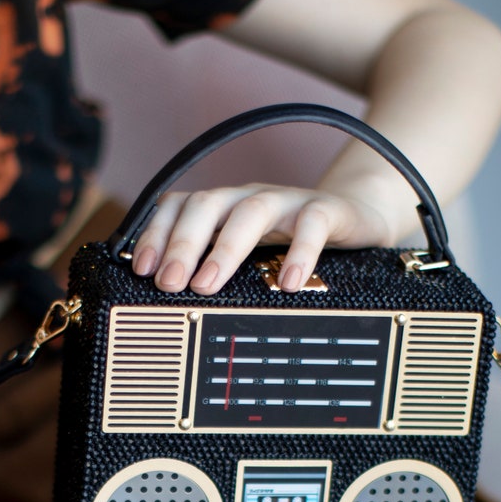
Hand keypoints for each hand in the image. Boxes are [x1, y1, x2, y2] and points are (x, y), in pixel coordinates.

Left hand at [130, 183, 392, 294]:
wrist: (358, 217)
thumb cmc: (294, 242)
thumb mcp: (250, 257)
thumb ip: (215, 268)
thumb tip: (170, 302)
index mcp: (224, 208)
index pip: (178, 206)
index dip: (156, 234)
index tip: (141, 270)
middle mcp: (248, 199)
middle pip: (206, 205)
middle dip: (182, 243)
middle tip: (168, 282)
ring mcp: (287, 202)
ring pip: (250, 212)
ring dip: (224, 248)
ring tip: (207, 284)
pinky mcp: (327, 210)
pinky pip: (311, 224)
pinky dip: (298, 251)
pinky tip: (287, 283)